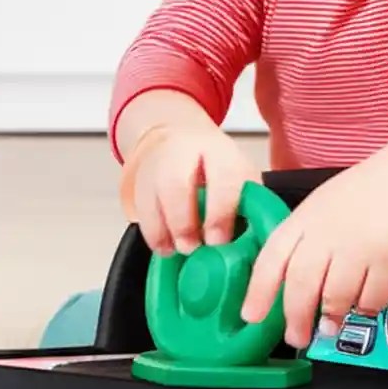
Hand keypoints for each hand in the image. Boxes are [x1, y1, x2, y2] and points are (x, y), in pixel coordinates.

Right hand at [127, 123, 259, 256]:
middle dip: (183, 222)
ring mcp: (155, 163)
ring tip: (173, 251)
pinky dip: (149, 229)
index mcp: (220, 152)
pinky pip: (136, 205)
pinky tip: (161, 245)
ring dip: (160, 229)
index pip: (222, 178)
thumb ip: (246, 204)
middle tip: (191, 249)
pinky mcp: (135, 178)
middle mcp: (183, 152)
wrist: (177, 138)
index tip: (218, 241)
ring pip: (149, 195)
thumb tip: (252, 243)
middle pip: (175, 185)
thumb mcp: (241, 178)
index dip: (219, 213)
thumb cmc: (217, 168)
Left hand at [240, 157, 387, 348]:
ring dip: (332, 317)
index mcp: (304, 219)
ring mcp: (360, 246)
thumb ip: (302, 242)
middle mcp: (328, 233)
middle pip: (301, 284)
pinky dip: (366, 308)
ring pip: (336, 297)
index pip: (272, 258)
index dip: (258, 291)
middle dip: (296, 317)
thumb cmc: (362, 194)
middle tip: (297, 338)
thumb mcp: (320, 207)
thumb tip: (285, 288)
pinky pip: (372, 298)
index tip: (251, 316)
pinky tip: (364, 304)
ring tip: (330, 325)